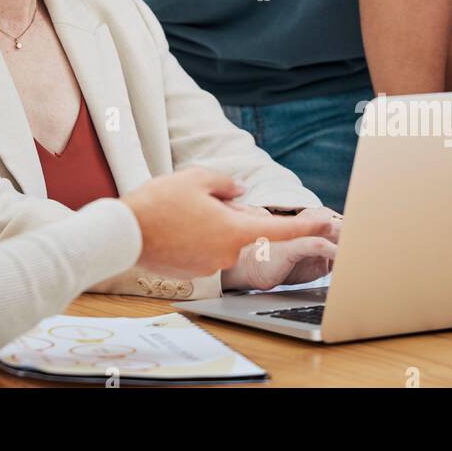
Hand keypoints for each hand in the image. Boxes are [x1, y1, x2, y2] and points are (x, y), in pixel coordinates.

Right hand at [120, 168, 335, 280]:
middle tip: (196, 197)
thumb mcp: (196, 179)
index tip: (327, 222)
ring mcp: (209, 266)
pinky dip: (194, 236)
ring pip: (219, 237)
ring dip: (208, 223)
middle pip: (240, 227)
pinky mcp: (192, 272)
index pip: (279, 228)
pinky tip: (172, 225)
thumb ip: (225, 183)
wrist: (124, 233)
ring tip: (177, 211)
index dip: (306, 224)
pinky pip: (202, 248)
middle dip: (226, 211)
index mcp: (234, 231)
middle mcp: (227, 254)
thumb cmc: (160, 204)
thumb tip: (237, 191)